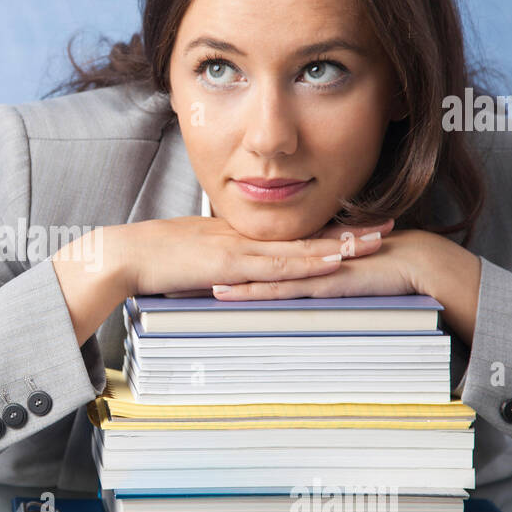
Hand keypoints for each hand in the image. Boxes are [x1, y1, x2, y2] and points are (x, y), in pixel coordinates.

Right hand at [111, 215, 394, 298]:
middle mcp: (246, 237)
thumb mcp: (194, 263)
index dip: (328, 230)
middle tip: (388, 227)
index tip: (359, 228)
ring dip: (340, 245)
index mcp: (239, 237)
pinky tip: (332, 263)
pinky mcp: (230, 263)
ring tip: (377, 242)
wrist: (124, 255)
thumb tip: (232, 284)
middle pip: (307, 234)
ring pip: (300, 247)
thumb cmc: (151, 262)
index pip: (293, 234)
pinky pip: (276, 265)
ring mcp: (240, 248)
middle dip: (349, 231)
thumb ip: (218, 269)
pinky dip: (307, 263)